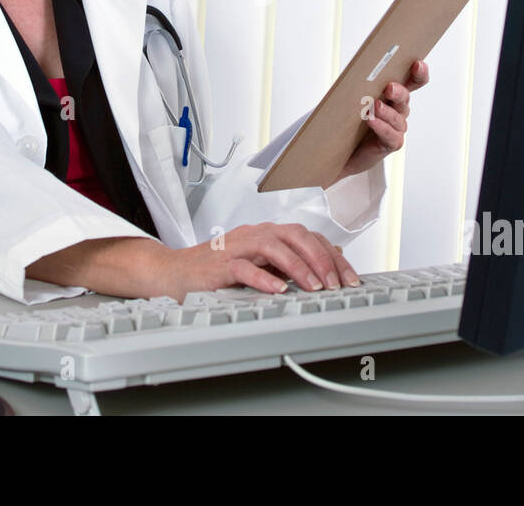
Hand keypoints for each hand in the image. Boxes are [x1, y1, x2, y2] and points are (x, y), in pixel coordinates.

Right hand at [156, 223, 361, 300]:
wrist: (174, 272)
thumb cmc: (217, 270)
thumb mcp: (259, 264)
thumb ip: (287, 263)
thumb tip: (326, 268)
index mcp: (267, 234)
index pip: (308, 236)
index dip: (333, 256)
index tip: (350, 279)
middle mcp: (255, 235)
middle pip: (295, 235)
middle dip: (321, 259)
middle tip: (337, 284)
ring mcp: (236, 247)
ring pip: (274, 247)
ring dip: (299, 267)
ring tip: (315, 287)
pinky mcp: (219, 265)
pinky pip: (244, 267)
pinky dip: (263, 278)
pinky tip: (278, 290)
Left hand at [334, 59, 428, 182]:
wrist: (348, 147)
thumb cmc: (353, 118)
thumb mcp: (357, 96)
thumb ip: (363, 84)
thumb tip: (358, 69)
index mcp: (395, 94)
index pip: (414, 81)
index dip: (419, 73)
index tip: (417, 64)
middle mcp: (400, 109)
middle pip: (405, 98)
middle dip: (399, 92)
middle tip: (389, 87)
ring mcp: (398, 127)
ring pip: (397, 117)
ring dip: (386, 111)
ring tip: (375, 106)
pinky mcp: (392, 142)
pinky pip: (390, 134)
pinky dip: (381, 126)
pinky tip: (371, 121)